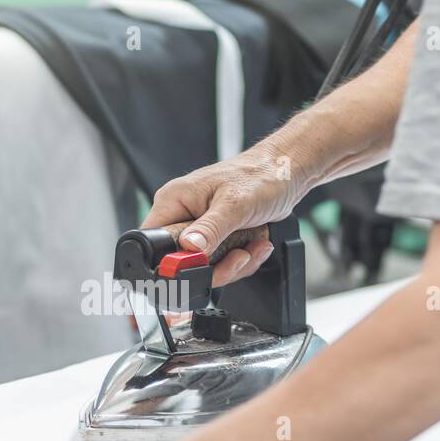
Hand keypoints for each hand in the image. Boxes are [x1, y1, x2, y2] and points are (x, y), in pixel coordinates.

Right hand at [143, 143, 301, 285]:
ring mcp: (200, 228)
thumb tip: (188, 249)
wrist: (287, 173)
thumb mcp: (234, 204)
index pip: (153, 241)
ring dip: (234, 264)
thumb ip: (210, 229)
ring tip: (251, 245)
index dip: (171, 261)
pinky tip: (255, 243)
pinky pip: (221, 263)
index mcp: (174, 200)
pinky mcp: (217, 237)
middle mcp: (183, 214)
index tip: (199, 264)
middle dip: (216, 266)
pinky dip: (243, 260)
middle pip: (181, 262)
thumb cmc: (262, 175)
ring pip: (204, 267)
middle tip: (237, 255)